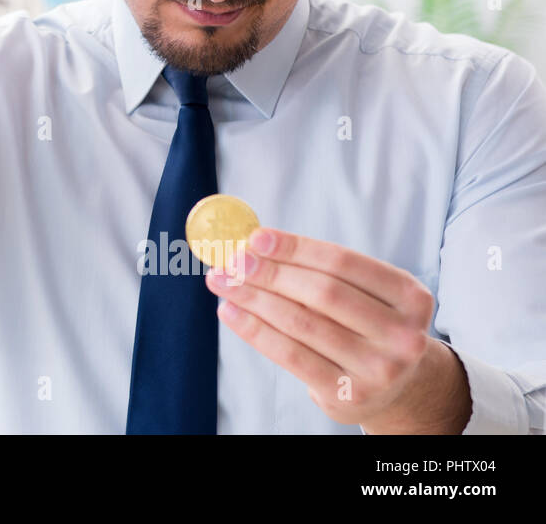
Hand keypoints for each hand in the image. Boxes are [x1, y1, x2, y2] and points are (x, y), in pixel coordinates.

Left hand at [205, 227, 471, 432]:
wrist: (396, 387)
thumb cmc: (367, 324)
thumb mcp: (363, 293)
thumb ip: (319, 269)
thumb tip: (254, 243)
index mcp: (410, 296)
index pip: (342, 262)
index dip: (296, 247)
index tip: (256, 237)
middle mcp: (402, 334)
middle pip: (322, 292)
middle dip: (271, 272)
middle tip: (234, 260)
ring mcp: (379, 369)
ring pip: (302, 323)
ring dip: (254, 298)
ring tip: (223, 281)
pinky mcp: (348, 395)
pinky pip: (290, 355)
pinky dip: (254, 330)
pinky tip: (230, 311)